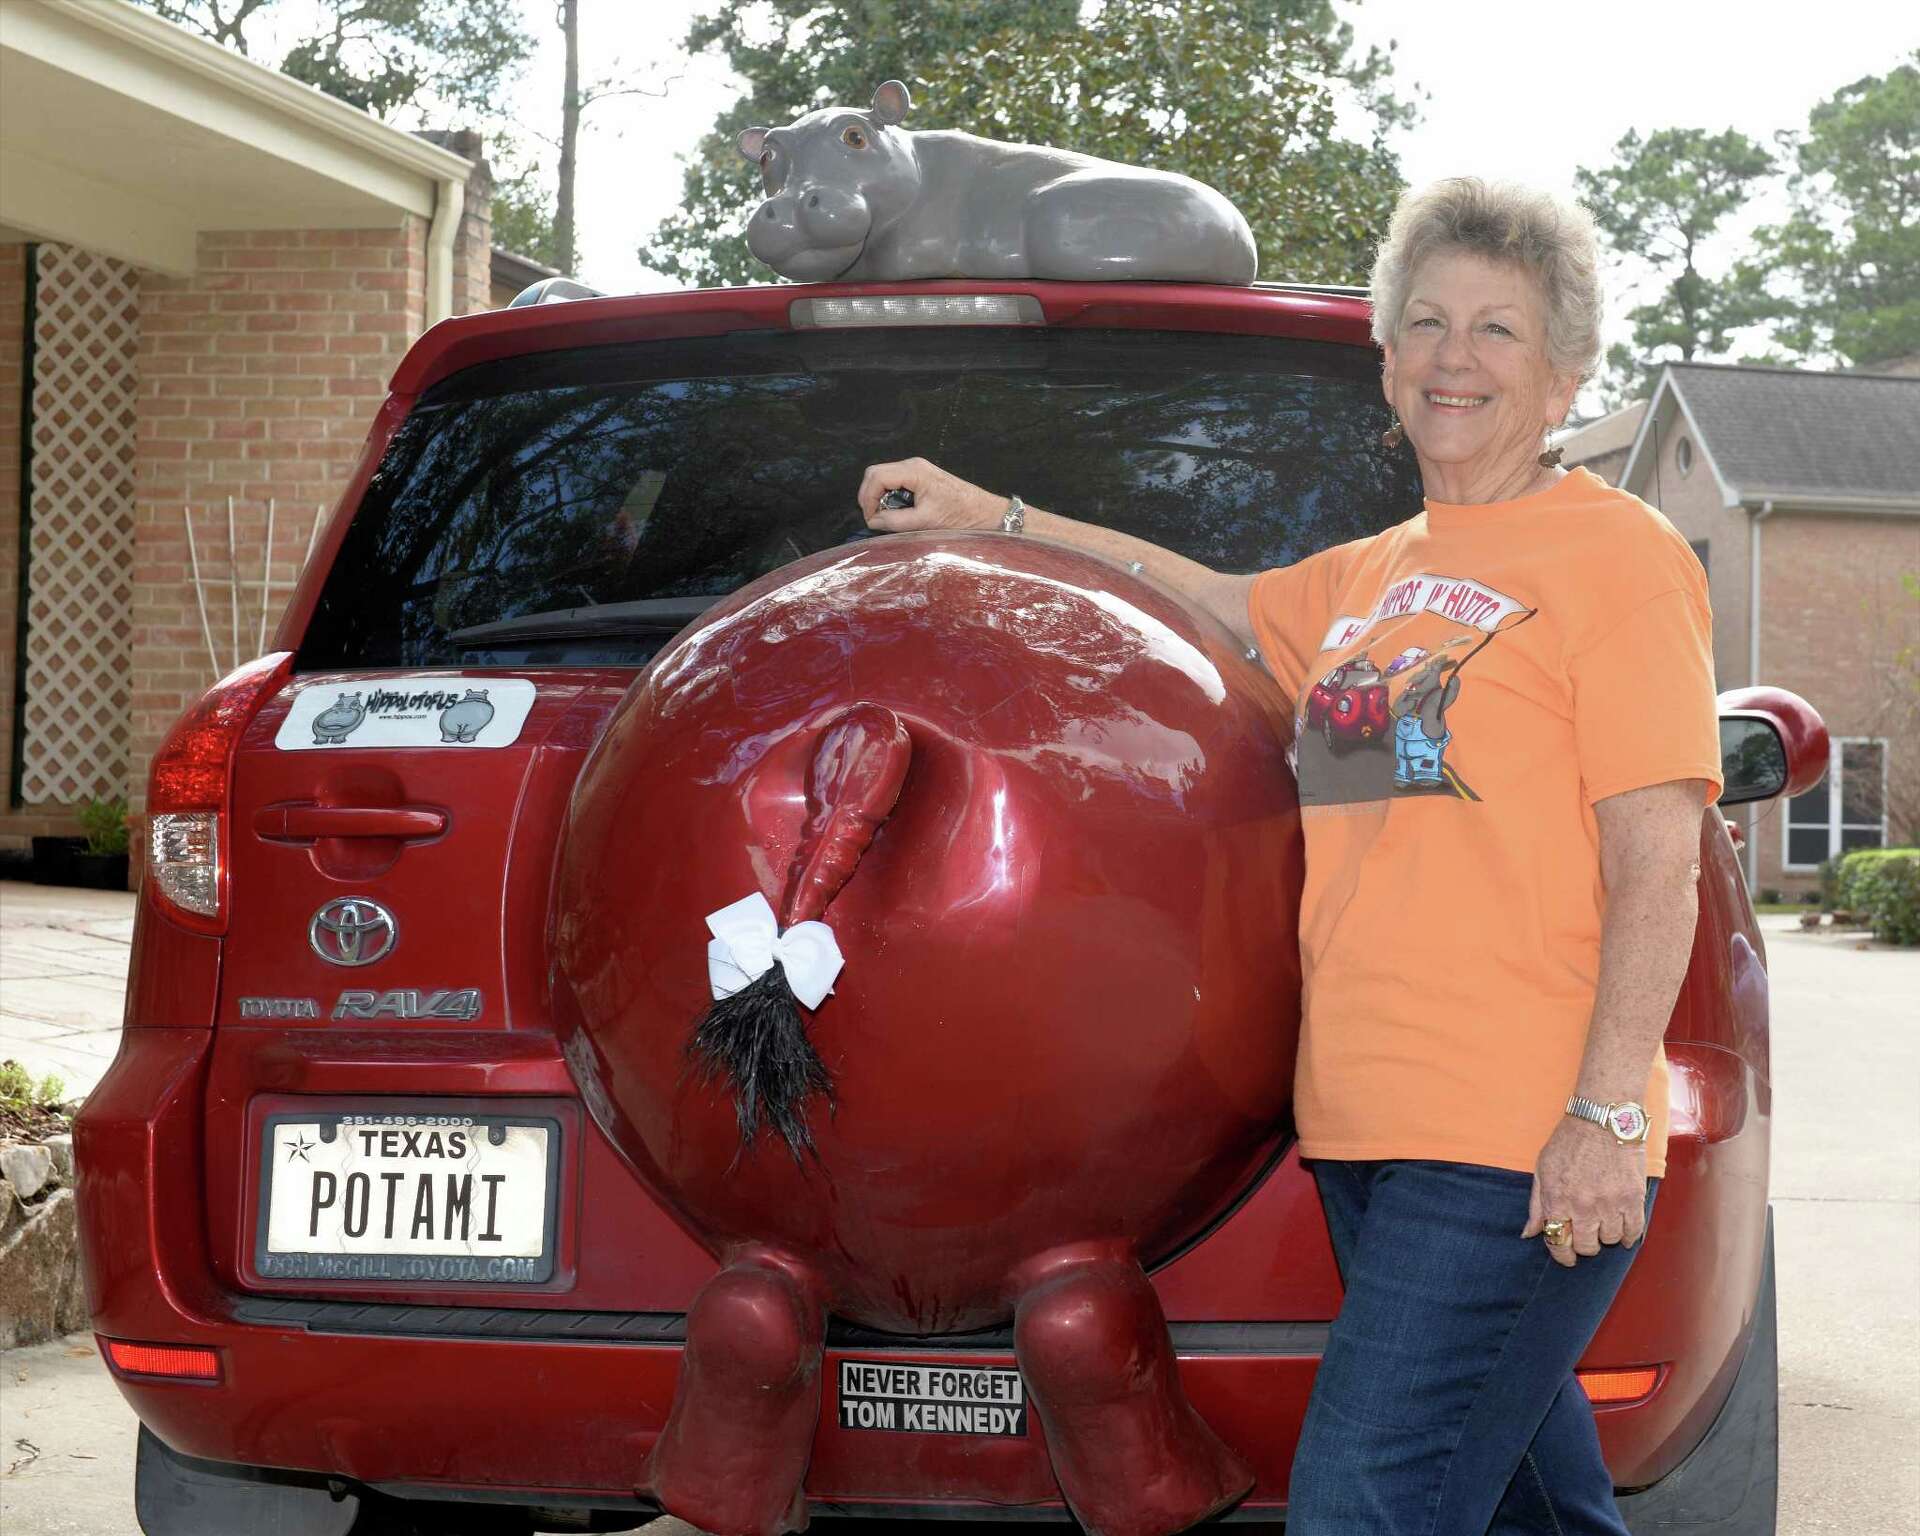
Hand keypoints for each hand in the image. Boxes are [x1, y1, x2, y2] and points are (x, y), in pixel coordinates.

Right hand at [858, 458, 1005, 532]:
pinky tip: (898, 511)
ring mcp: (917, 469)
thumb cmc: (960, 515)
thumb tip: (874, 521)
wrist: (984, 513)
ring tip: (887, 517)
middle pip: (876, 474)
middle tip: (875, 518)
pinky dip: (890, 497)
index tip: (871, 519)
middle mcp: (913, 465)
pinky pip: (895, 482)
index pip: (876, 477)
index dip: (868, 498)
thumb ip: (895, 521)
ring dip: (880, 497)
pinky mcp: (920, 477)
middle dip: (870, 496)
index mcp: (914, 471)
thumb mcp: (924, 521)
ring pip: (884, 477)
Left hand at [1521, 1116, 1647, 1267]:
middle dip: (1585, 1246)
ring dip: (1606, 1236)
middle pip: (1586, 1247)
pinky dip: (1629, 1236)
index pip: (1557, 1242)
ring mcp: (1609, 1204)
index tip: (1567, 1257)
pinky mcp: (1633, 1198)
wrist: (1602, 1119)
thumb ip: (1537, 1204)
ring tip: (1604, 1222)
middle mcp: (1583, 1206)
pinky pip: (1634, 1231)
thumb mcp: (1543, 1169)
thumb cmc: (1569, 1142)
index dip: (1562, 1255)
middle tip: (1587, 1236)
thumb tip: (1529, 1233)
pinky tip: (1624, 1232)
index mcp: (1557, 1199)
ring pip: (1610, 1240)